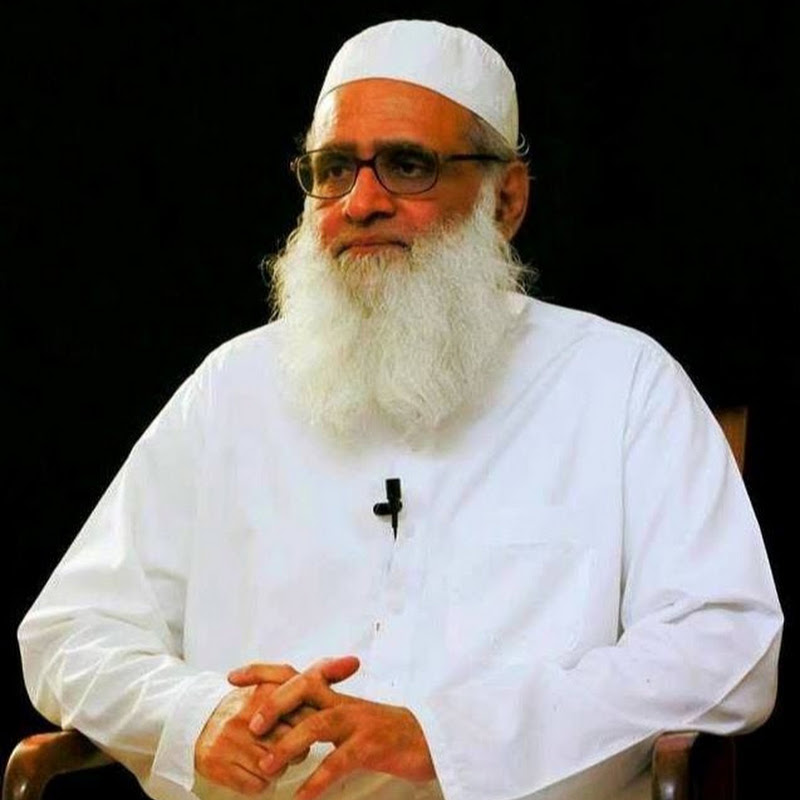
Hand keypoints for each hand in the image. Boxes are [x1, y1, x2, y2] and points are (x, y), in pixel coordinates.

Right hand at [195, 660, 354, 794]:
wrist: (198, 721)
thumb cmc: (251, 703)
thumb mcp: (281, 682)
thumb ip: (321, 673)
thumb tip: (354, 662)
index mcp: (265, 691)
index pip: (305, 714)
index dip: (310, 725)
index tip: (313, 726)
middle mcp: (247, 714)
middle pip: (294, 744)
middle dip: (296, 747)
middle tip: (288, 741)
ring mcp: (231, 741)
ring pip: (276, 768)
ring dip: (279, 766)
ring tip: (269, 753)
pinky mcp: (219, 765)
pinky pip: (258, 785)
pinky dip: (262, 782)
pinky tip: (255, 767)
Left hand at [237, 656, 435, 799]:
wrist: (427, 738)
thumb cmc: (383, 731)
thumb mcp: (349, 717)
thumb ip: (319, 713)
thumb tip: (284, 722)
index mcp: (335, 694)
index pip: (295, 673)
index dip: (263, 672)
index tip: (233, 676)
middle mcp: (344, 701)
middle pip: (304, 687)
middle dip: (274, 702)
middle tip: (251, 724)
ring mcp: (357, 721)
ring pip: (317, 723)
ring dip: (288, 745)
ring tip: (267, 768)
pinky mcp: (371, 745)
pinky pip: (339, 762)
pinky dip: (318, 779)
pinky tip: (302, 797)